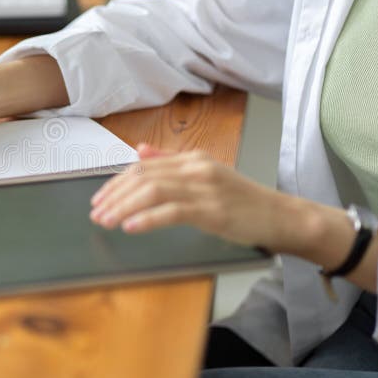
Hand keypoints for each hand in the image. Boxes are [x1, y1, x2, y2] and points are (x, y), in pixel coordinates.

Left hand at [89, 144, 301, 250]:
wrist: (282, 216)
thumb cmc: (243, 201)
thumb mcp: (205, 175)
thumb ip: (171, 162)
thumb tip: (140, 150)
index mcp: (192, 159)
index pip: (143, 166)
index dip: (116, 182)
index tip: (99, 198)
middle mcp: (195, 168)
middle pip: (142, 177)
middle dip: (113, 196)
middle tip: (95, 212)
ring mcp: (205, 188)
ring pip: (152, 192)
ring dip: (123, 207)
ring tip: (106, 221)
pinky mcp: (213, 210)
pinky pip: (172, 212)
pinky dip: (147, 219)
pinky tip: (130, 227)